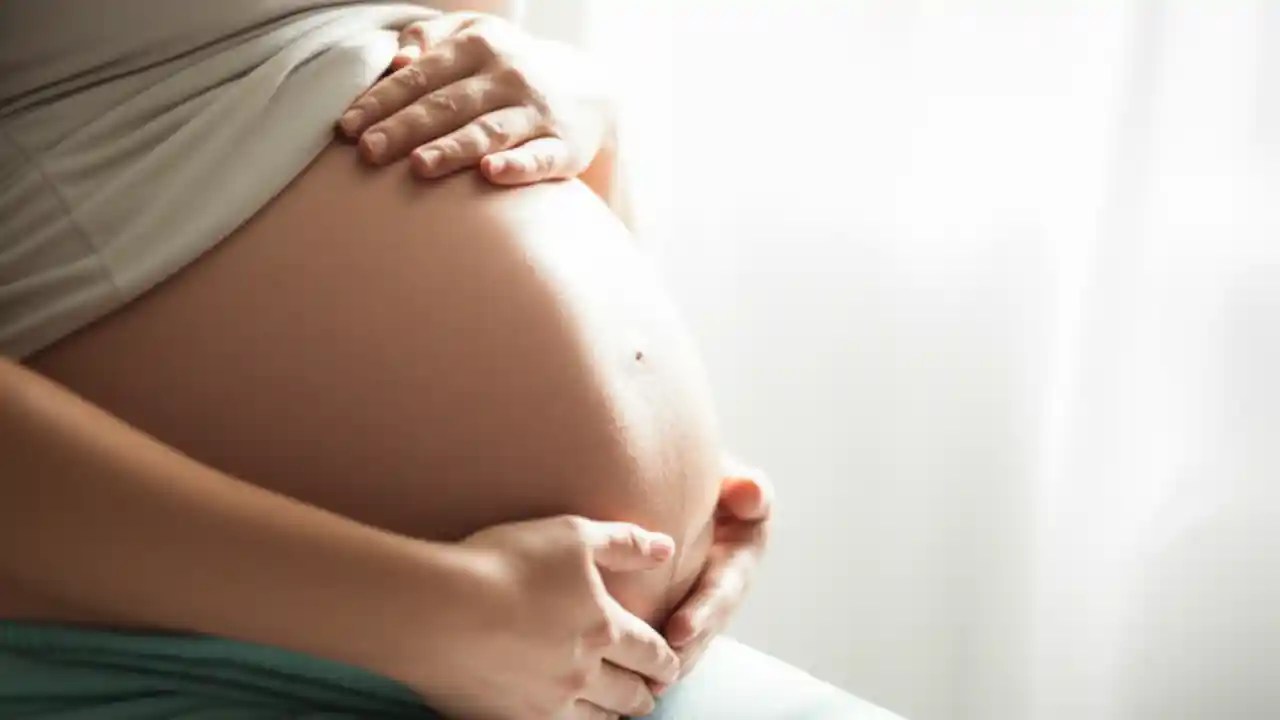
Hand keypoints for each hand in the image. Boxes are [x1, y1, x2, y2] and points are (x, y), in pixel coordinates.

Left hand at [337, 13, 612, 184]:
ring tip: (418, 166)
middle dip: (406, 128)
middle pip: (448, 104)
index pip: (421, 75)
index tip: (347, 127)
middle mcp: (508, 76)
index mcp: (479, 45)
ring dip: (452, 148)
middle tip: (368, 152)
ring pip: (488, 131)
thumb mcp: (473, 37)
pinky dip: (516, 167)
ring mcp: (537, 113)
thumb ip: (429, 40)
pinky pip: (538, 159)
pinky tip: (489, 174)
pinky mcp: (564, 149)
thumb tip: (396, 60)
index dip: (382, 100)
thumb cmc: (508, 67)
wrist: (588, 91)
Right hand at [401, 515, 679, 719]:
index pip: (649, 651)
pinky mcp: (511, 718)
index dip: (665, 660)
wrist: (439, 609)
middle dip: (644, 694)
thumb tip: (666, 549)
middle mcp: (582, 671)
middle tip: (649, 696)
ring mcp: (547, 701)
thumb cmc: (505, 563)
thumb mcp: (572, 535)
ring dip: (613, 716)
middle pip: (628, 693)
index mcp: (603, 627)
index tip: (671, 667)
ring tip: (617, 714)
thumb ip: (623, 542)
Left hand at [662, 456, 773, 677]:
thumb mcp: (738, 481)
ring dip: (669, 663)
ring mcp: (700, 601)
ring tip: (644, 683)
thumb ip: (750, 488)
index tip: (680, 631)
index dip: (704, 612)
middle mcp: (723, 588)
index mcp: (740, 559)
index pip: (724, 589)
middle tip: (658, 672)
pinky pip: (665, 633)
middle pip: (704, 627)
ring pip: (687, 639)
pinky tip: (629, 674)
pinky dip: (651, 654)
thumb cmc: (716, 482)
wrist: (686, 484)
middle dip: (684, 651)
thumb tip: (749, 495)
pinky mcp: (677, 606)